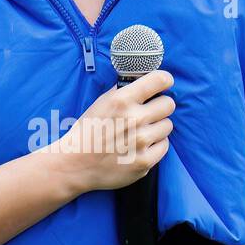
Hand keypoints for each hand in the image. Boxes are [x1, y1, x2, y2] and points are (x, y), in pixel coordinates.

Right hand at [51, 69, 174, 192]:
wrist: (75, 165)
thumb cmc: (88, 131)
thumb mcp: (101, 103)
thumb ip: (123, 91)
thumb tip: (144, 81)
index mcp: (122, 100)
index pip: (160, 80)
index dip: (165, 80)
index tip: (164, 84)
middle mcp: (134, 119)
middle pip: (169, 104)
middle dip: (160, 106)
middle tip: (150, 113)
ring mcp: (141, 141)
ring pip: (167, 125)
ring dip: (157, 127)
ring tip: (140, 132)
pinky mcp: (144, 161)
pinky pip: (164, 145)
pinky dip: (155, 145)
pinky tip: (140, 146)